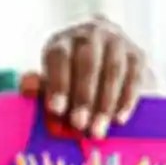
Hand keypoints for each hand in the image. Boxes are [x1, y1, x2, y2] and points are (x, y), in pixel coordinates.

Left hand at [25, 15, 152, 138]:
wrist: (103, 62)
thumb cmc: (68, 77)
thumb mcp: (49, 80)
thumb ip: (38, 85)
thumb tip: (27, 88)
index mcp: (62, 41)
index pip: (60, 57)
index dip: (58, 84)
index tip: (56, 110)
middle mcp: (91, 34)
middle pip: (88, 63)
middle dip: (83, 97)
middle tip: (78, 125)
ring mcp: (117, 42)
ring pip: (113, 71)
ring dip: (105, 103)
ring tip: (96, 130)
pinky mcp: (137, 55)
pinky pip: (134, 77)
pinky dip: (126, 100)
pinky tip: (118, 120)